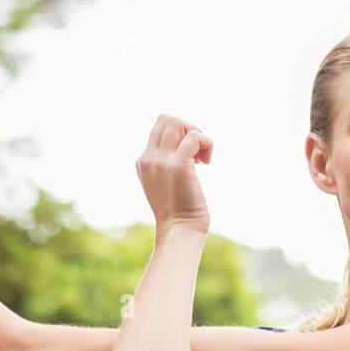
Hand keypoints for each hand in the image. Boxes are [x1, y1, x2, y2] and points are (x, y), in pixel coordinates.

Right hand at [136, 113, 212, 236]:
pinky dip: (206, 143)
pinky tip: (206, 163)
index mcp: (143, 162)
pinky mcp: (179, 165)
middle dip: (187, 128)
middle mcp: (149, 158)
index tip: (188, 155)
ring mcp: (162, 161)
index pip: (159, 127)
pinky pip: (195, 137)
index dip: (178, 134)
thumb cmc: (177, 212)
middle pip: (166, 118)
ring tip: (200, 157)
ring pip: (178, 122)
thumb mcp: (164, 184)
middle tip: (196, 152)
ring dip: (196, 133)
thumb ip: (167, 164)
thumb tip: (189, 147)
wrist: (178, 232)